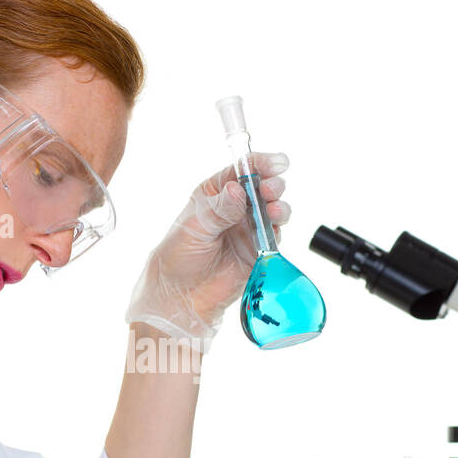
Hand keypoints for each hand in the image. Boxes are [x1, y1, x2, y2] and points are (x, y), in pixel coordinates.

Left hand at [125, 151, 290, 349]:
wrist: (180, 293)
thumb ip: (220, 209)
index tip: (277, 163)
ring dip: (279, 206)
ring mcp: (249, 228)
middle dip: (272, 184)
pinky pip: (274, 235)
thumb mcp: (195, 226)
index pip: (243, 169)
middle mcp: (236, 207)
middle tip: (270, 190)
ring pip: (273, 209)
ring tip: (274, 210)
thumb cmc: (179, 254)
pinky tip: (273, 228)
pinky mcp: (258, 250)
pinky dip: (277, 229)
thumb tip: (239, 190)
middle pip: (263, 187)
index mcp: (217, 191)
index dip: (261, 163)